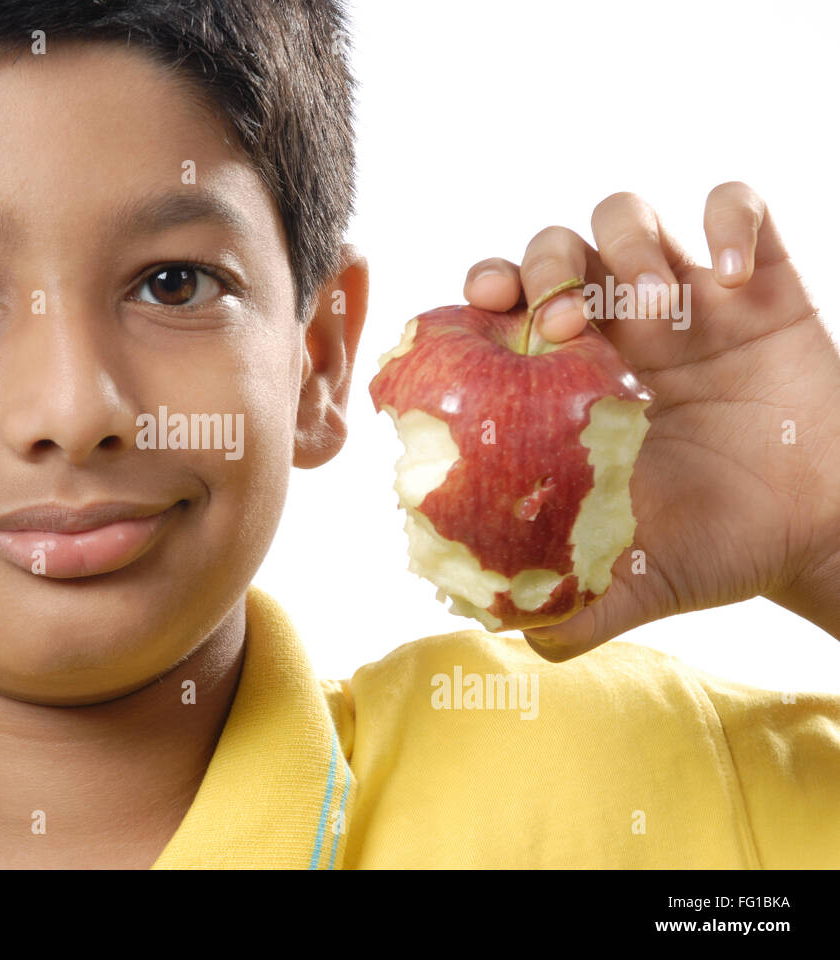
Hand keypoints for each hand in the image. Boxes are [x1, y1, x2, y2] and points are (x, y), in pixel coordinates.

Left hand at [462, 183, 839, 658]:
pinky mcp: (767, 283)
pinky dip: (729, 220)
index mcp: (577, 382)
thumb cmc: (720, 547)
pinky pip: (740, 204)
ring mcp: (692, 299)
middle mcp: (622, 331)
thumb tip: (509, 636)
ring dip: (630, 244)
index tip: (486, 308)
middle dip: (548, 265)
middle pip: (556, 245)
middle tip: (570, 323)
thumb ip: (576, 606)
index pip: (507, 307)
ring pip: (629, 214)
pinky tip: (732, 280)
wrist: (819, 536)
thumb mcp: (639, 579)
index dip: (488, 293)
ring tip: (661, 311)